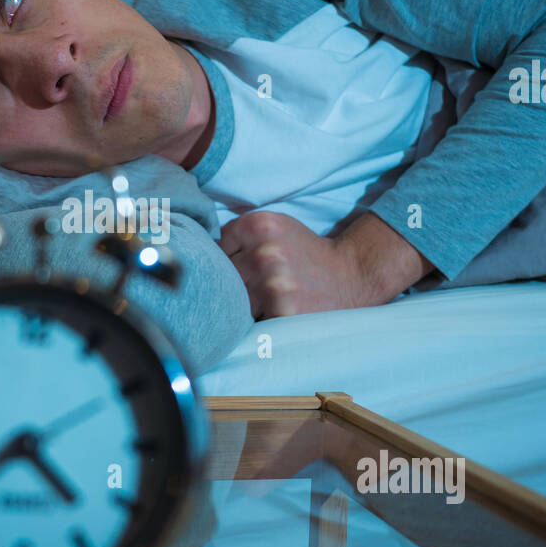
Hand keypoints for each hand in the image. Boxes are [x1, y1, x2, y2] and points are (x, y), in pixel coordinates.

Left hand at [219, 211, 429, 319]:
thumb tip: (194, 255)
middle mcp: (265, 252)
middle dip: (229, 285)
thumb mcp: (276, 229)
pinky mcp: (282, 312)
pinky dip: (256, 322)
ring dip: (241, 306)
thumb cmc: (306, 254)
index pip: (215, 247)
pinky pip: (250, 322)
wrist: (352, 276)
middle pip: (221, 276)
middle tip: (248, 288)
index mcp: (261, 225)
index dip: (224, 260)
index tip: (240, 267)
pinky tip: (271, 314)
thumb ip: (240, 236)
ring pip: (233, 301)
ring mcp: (274, 284)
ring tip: (262, 301)